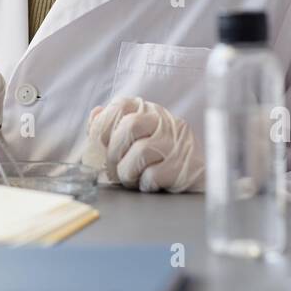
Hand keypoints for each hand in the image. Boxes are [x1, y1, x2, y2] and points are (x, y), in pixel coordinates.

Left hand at [83, 97, 203, 192]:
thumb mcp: (136, 136)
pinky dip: (144, 184)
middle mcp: (164, 121)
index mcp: (148, 111)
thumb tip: (95, 114)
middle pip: (129, 126)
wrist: (195, 177)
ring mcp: (176, 142)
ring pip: (140, 151)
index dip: (102, 126)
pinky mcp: (184, 166)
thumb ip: (112, 126)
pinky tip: (148, 184)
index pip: (120, 106)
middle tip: (113, 169)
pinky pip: (153, 175)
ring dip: (127, 172)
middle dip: (114, 152)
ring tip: (131, 179)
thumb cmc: (159, 156)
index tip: (98, 145)